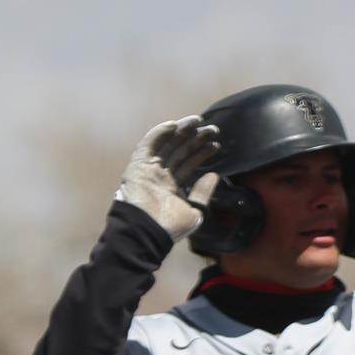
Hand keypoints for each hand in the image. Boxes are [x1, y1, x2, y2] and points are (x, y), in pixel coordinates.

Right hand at [117, 117, 219, 238]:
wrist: (148, 232)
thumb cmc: (170, 227)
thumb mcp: (195, 210)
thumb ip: (203, 192)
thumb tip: (214, 175)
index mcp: (171, 186)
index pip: (188, 163)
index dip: (201, 152)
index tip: (216, 143)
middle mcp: (159, 175)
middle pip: (179, 151)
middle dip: (195, 139)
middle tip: (212, 129)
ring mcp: (148, 170)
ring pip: (166, 145)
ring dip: (181, 132)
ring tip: (199, 122)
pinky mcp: (138, 165)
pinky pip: (148, 145)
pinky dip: (160, 133)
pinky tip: (175, 125)